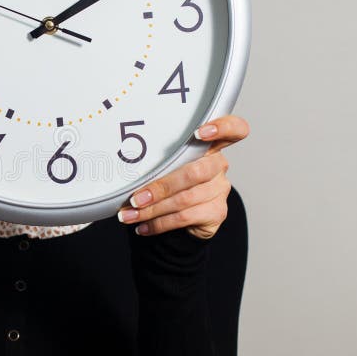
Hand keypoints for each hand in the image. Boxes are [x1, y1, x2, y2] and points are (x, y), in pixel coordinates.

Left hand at [117, 115, 249, 239]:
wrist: (182, 219)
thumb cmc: (170, 184)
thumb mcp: (165, 167)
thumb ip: (158, 162)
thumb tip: (123, 169)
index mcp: (208, 146)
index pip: (233, 129)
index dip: (221, 128)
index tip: (199, 134)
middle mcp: (218, 166)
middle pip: (194, 173)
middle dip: (160, 187)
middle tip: (135, 198)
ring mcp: (220, 190)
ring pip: (184, 199)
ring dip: (152, 210)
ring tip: (130, 215)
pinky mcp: (216, 212)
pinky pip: (184, 217)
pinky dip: (158, 224)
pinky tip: (143, 227)